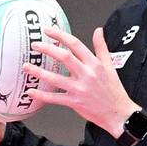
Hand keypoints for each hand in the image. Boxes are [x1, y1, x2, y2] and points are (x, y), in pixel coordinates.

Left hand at [21, 26, 139, 137]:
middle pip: (64, 57)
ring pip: (56, 78)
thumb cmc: (114, 91)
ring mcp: (80, 89)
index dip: (60, 35)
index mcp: (94, 64)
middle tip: (35, 45)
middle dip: (47, 49)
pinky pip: (55, 98)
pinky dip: (42, 95)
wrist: (119, 114)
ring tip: (27, 66)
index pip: (75, 44)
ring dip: (39, 72)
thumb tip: (98, 31)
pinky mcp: (75, 103)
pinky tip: (31, 92)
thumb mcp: (110, 66)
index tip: (49, 31)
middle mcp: (86, 75)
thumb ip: (101, 47)